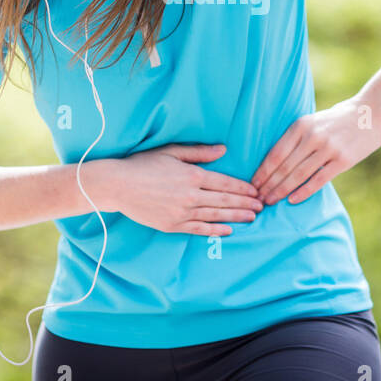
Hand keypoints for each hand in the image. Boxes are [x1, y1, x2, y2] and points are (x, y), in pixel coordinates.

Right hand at [108, 143, 263, 235]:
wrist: (118, 186)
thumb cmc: (143, 164)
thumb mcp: (172, 151)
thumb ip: (199, 153)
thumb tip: (223, 150)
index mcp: (192, 175)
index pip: (225, 183)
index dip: (242, 188)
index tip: (256, 191)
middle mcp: (190, 196)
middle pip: (225, 201)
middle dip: (245, 203)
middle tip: (262, 206)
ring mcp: (182, 213)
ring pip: (216, 216)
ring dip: (236, 217)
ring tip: (252, 218)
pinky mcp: (172, 226)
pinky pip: (199, 229)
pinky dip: (215, 230)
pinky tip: (228, 230)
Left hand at [251, 97, 380, 205]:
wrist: (371, 113)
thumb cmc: (338, 120)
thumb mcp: (313, 121)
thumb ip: (296, 138)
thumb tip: (275, 161)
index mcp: (301, 126)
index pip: (275, 153)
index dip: (262, 171)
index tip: (253, 184)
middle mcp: (312, 136)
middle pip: (284, 166)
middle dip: (268, 185)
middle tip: (257, 199)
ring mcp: (328, 148)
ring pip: (298, 174)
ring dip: (281, 190)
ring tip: (270, 201)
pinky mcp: (343, 160)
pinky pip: (319, 180)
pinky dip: (304, 191)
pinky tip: (292, 200)